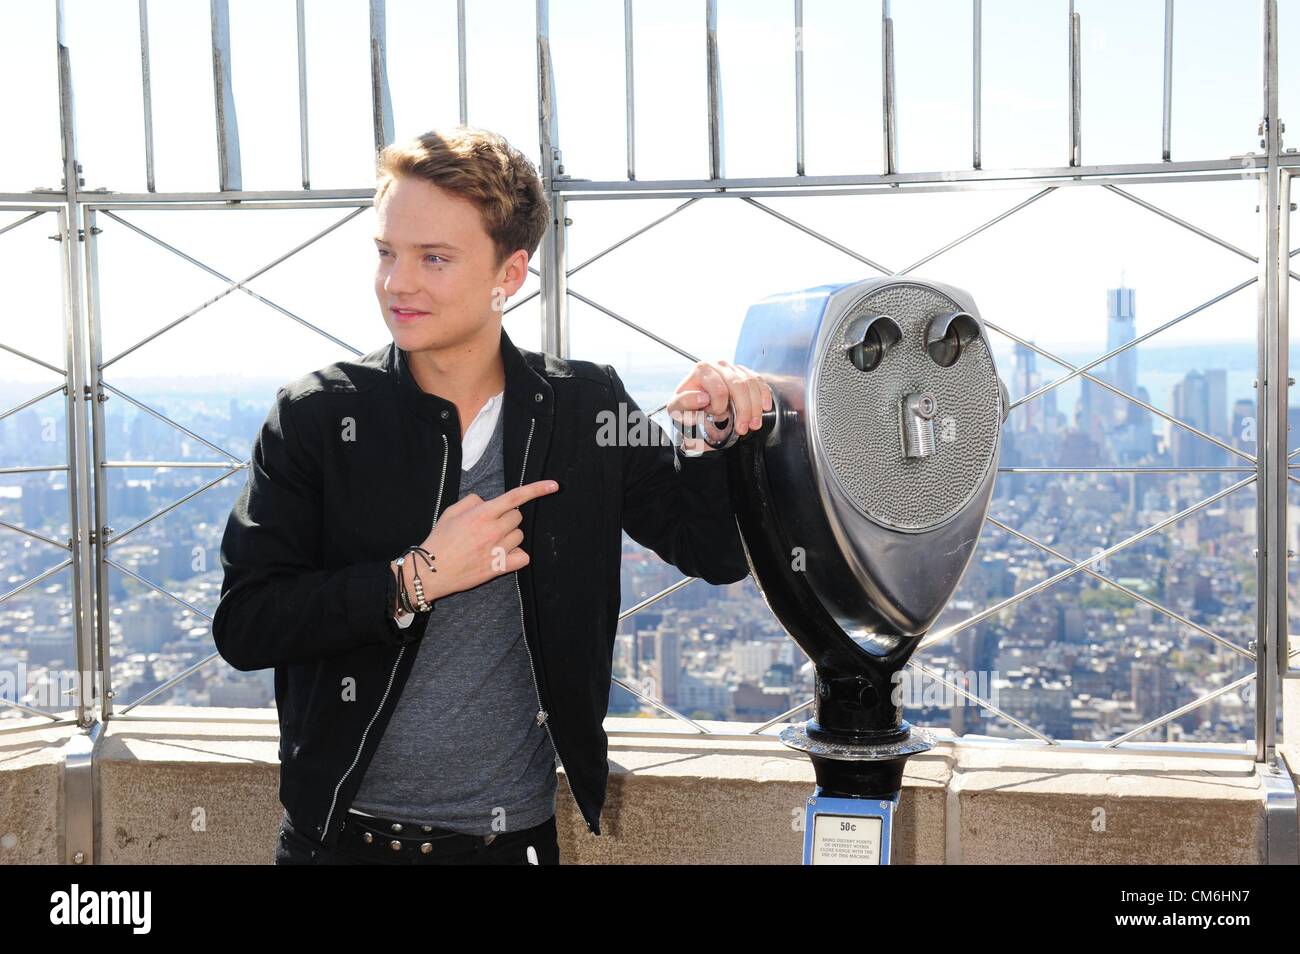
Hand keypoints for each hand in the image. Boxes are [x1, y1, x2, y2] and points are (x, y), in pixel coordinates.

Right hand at [392, 479, 559, 608]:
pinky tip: (503, 555)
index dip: (537, 489)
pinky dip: (517, 554)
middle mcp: (492, 531)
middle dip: (507, 518)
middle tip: (490, 526)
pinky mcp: (498, 568)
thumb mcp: (451, 512)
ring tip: (491, 542)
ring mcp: (497, 550)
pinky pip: (523, 557)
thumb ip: (473, 501)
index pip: (515, 497)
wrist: (430, 571)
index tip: (554, 486)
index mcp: (481, 514)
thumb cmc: (440, 540)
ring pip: (520, 536)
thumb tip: (488, 501)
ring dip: (510, 536)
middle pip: (518, 517)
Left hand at [668, 360, 772, 452]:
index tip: (715, 418)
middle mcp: (719, 365)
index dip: (720, 408)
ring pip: (751, 384)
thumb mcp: (677, 410)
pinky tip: (765, 408)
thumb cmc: (686, 408)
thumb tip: (703, 398)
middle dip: (744, 410)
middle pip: (739, 386)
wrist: (695, 408)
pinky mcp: (745, 374)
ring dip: (755, 407)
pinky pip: (759, 382)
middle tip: (743, 429)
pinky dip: (764, 396)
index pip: (719, 389)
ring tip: (754, 424)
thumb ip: (684, 403)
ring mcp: (734, 368)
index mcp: (702, 370)